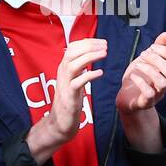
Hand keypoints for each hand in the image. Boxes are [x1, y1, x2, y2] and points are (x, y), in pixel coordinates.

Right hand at [25, 38, 105, 162]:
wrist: (60, 123)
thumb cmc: (69, 101)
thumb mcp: (74, 81)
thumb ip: (79, 69)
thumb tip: (89, 56)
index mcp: (64, 68)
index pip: (72, 48)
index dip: (87, 42)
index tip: (102, 42)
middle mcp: (62, 74)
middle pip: (71, 52)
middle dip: (89, 46)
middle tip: (105, 45)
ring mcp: (64, 85)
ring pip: (73, 64)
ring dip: (90, 56)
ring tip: (104, 53)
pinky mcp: (69, 97)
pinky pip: (77, 83)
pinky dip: (89, 76)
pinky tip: (100, 73)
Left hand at [116, 31, 165, 113]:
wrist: (127, 98)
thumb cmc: (140, 76)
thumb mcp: (147, 59)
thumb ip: (158, 48)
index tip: (151, 48)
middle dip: (156, 59)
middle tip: (143, 55)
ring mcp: (157, 94)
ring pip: (162, 83)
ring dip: (149, 70)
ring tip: (138, 64)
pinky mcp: (146, 102)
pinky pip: (149, 94)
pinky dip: (140, 82)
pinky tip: (133, 75)